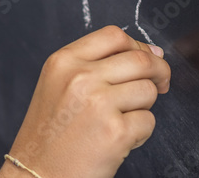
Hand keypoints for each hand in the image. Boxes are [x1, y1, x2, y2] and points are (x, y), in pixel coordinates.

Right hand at [0, 25, 169, 177]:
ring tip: (122, 120)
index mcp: (63, 61)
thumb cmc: (50, 135)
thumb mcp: (58, 84)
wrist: (37, 175)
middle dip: (159, 71)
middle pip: (140, 59)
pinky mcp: (115, 132)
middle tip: (161, 84)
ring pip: (148, 91)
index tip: (148, 58)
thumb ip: (95, 64)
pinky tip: (118, 140)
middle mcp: (80, 77)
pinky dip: (140, 133)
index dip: (139, 45)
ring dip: (144, 106)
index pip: (114, 35)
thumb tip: (152, 53)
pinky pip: (148, 121)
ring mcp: (98, 103)